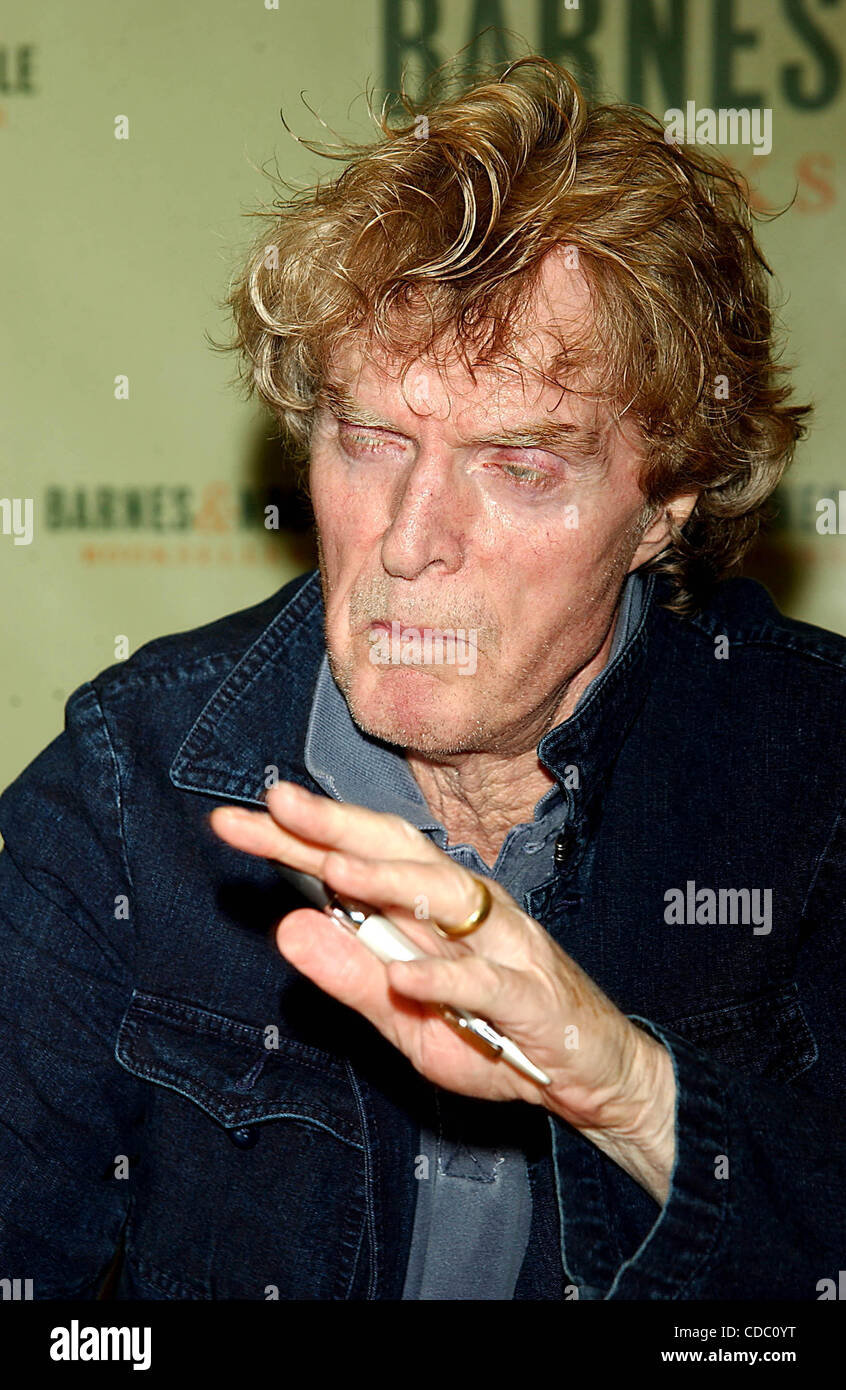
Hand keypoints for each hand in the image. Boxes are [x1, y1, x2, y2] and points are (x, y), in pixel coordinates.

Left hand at [209, 781, 675, 1201]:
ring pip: (445, 899)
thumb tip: (287, 929)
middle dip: (336, 827)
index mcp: (432, 907)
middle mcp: (467, 908)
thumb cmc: (493, 1035)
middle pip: (399, 853)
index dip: (299, 838)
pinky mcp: (530, 996)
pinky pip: (484, 983)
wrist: (592, 1073)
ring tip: (332, 869)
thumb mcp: (404, 1016)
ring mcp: (502, 945)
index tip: (235, 820)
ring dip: (387, 883)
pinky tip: (403, 977)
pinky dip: (444, 979)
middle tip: (275, 802)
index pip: (358, 857)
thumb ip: (350, 974)